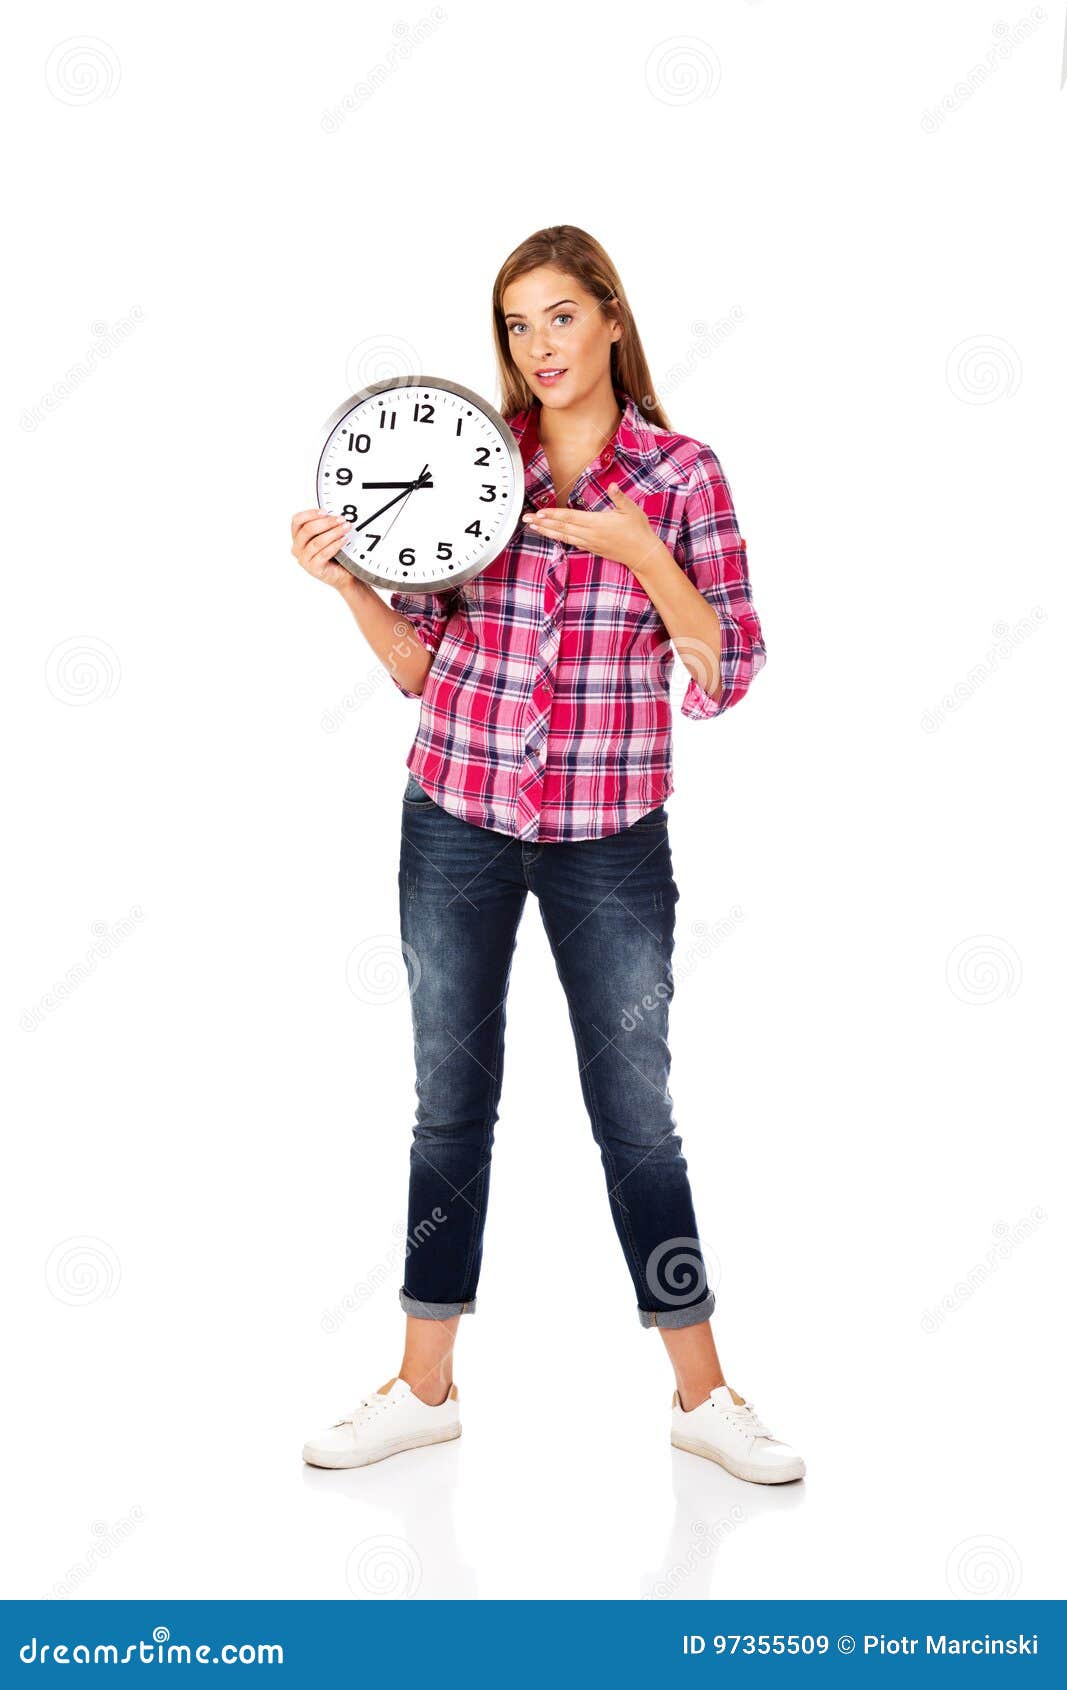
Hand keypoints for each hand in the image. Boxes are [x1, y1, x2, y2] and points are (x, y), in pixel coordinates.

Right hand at [291, 508, 356, 591]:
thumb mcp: (326, 536)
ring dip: (333, 533)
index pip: (297, 521)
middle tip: (341, 519)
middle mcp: (297, 548)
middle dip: (326, 522)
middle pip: (307, 530)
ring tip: (346, 528)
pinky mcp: (313, 569)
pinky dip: (335, 545)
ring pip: (316, 542)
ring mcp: (304, 559)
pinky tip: (344, 540)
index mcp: (297, 537)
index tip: (325, 511)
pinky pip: (323, 554)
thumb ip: (325, 525)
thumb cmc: (333, 553)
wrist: (342, 574)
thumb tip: (334, 513)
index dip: (310, 514)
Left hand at [521, 484, 664, 576]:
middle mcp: (590, 534)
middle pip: (562, 528)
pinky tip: (550, 535)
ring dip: (546, 531)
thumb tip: (612, 485)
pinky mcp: (591, 548)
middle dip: (543, 523)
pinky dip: (558, 538)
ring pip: (563, 536)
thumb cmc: (638, 530)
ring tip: (532, 527)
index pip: (571, 517)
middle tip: (526, 519)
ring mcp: (589, 543)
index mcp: (597, 523)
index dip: (554, 515)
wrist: (642, 554)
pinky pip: (571, 542)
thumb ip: (619, 497)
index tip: (540, 512)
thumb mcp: (632, 510)